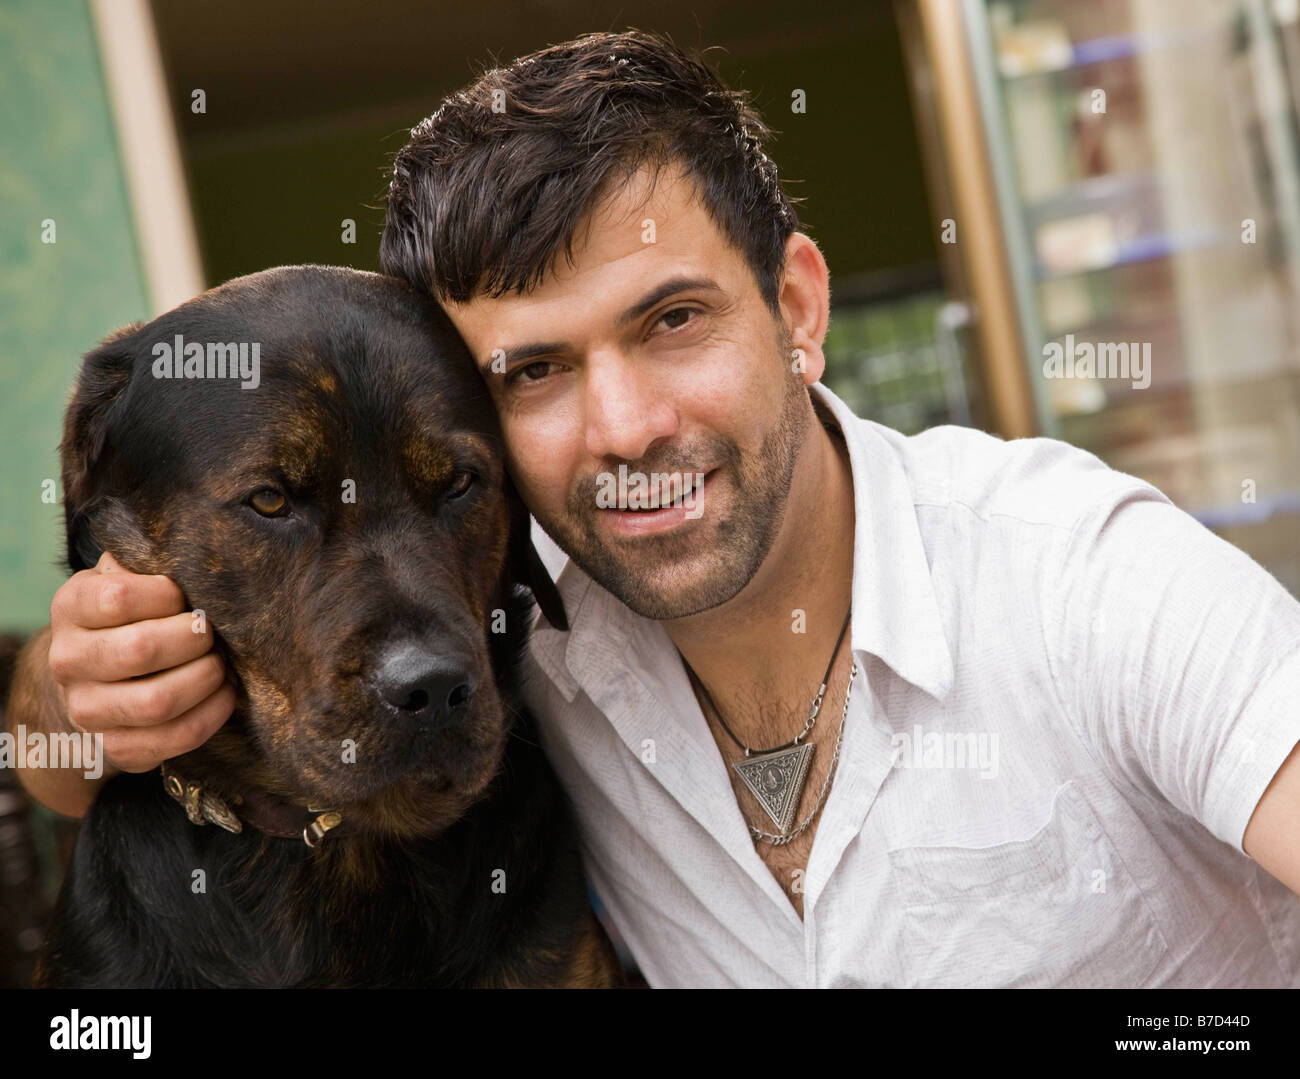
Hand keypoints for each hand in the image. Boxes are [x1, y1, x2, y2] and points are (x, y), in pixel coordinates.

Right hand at [46, 552, 234, 774]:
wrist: (94, 680)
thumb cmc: (131, 615)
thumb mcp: (129, 577)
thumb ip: (149, 561)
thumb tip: (197, 544)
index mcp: (71, 607)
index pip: (119, 597)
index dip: (167, 595)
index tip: (185, 596)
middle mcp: (68, 661)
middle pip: (141, 650)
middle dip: (195, 639)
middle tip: (212, 632)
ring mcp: (88, 710)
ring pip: (157, 701)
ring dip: (205, 679)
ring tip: (221, 664)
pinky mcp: (116, 747)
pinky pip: (172, 739)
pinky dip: (210, 716)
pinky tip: (224, 695)